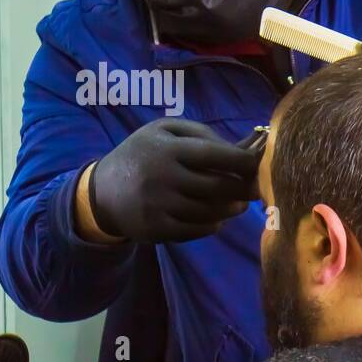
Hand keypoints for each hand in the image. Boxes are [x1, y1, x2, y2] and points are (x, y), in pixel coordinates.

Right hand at [86, 119, 261, 243]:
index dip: (245, 161)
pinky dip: (213, 225)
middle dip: (244, 189)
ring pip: (212, 211)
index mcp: (166, 148)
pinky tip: (215, 218)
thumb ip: (203, 133)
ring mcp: (158, 205)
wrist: (102, 192)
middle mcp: (161, 176)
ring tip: (237, 203)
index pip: (216, 155)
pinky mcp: (157, 229)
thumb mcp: (164, 131)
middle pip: (219, 187)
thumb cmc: (144, 155)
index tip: (259, 164)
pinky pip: (199, 230)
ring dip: (232, 208)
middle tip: (256, 189)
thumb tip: (246, 147)